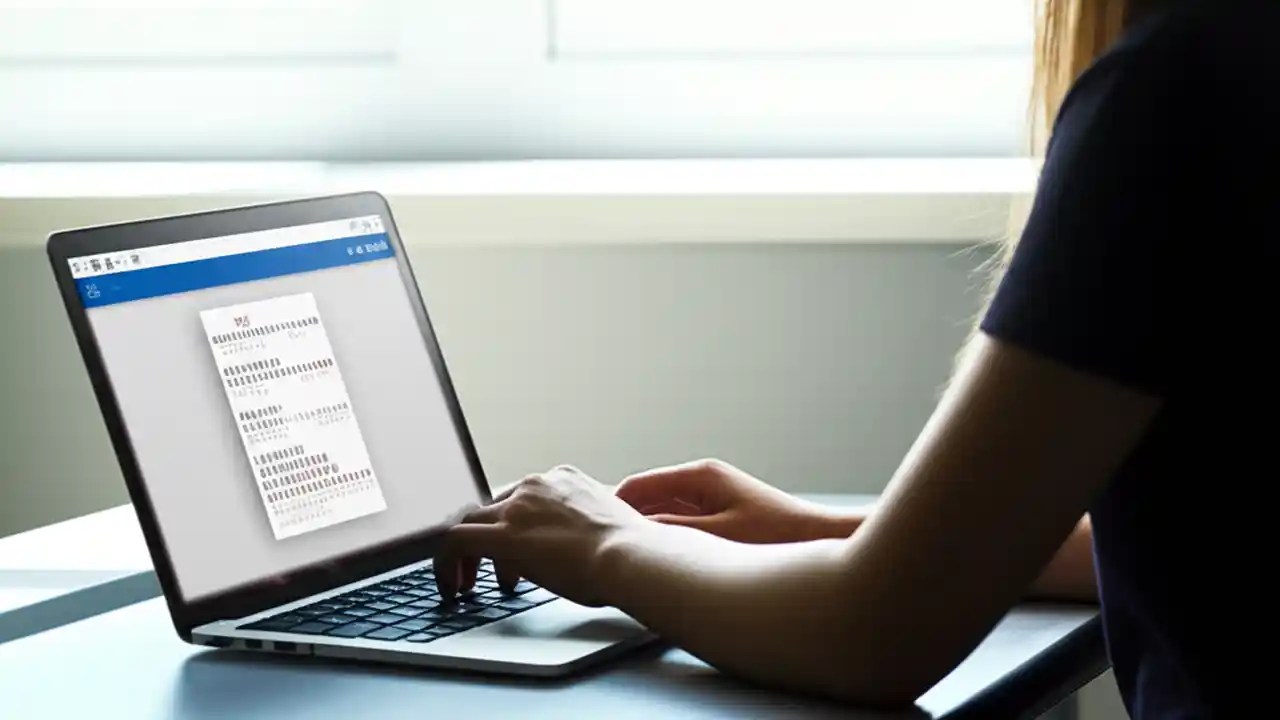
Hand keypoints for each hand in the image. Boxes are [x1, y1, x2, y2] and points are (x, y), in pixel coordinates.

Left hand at [433, 465, 645, 606]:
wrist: (630, 558)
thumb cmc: (631, 552)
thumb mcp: (608, 527)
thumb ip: (587, 528)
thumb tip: (585, 549)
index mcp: (564, 479)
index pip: (523, 498)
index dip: (516, 526)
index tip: (520, 552)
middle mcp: (537, 485)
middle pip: (495, 508)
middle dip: (491, 540)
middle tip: (491, 572)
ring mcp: (518, 507)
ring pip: (471, 522)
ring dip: (466, 554)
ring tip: (467, 583)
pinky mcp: (502, 534)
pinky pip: (457, 541)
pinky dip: (447, 564)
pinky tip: (452, 586)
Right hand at [614, 459, 861, 543]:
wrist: (822, 540)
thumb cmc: (776, 538)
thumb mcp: (715, 539)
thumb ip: (669, 531)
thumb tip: (630, 530)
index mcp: (699, 476)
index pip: (636, 486)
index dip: (608, 510)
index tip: (590, 534)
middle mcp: (703, 480)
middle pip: (646, 498)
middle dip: (624, 522)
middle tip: (602, 549)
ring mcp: (712, 496)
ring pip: (662, 512)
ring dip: (646, 532)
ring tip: (628, 558)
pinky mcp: (721, 513)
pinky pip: (680, 523)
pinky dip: (667, 538)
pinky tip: (663, 562)